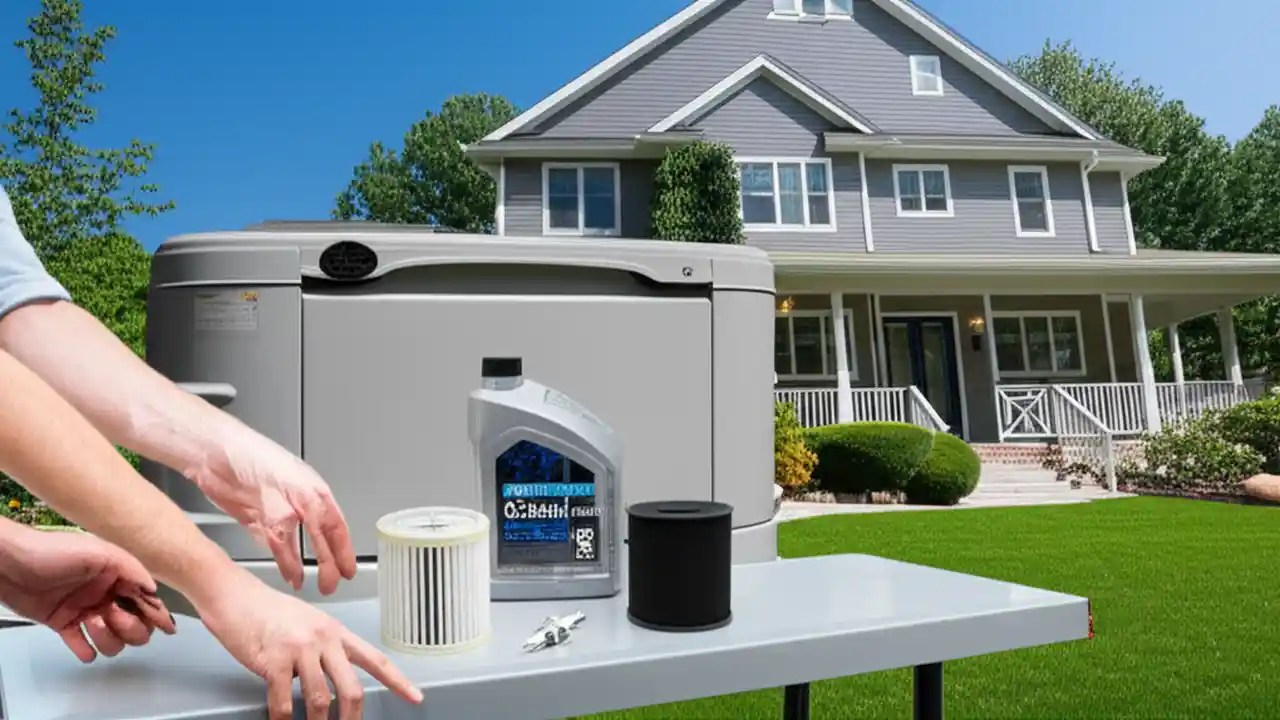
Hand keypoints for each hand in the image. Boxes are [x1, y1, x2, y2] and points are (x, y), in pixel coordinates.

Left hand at [0, 526, 176, 661]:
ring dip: (106, 638)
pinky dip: (85, 650)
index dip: (158, 614)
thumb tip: (152, 590)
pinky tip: (83, 647)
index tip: (166, 627)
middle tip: (113, 617)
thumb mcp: (98, 551)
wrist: (9, 563)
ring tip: (90, 624)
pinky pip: (81, 644)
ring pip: (111, 638)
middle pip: (135, 624)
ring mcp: (85, 609)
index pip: (146, 599)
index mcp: (116, 575)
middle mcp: (104, 593)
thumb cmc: (48, 550)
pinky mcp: (63, 622)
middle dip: (130, 626)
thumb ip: (130, 568)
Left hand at [192, 434, 355, 594]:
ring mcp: (279, 510)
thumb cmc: (249, 457)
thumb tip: (294, 562)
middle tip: (332, 585)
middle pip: (320, 538)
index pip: (334, 529)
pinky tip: (288, 572)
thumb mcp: (275, 499)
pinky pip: (276, 543)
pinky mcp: (258, 517)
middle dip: (329, 564)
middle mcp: (299, 502)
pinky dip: (284, 560)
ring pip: (299, 543)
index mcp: (312, 493)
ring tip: (313, 584)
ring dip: (306, 565)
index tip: (348, 571)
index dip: (343, 552)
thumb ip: (286, 530)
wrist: (213, 452)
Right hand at [195, 572, 422, 719]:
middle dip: (352, 717)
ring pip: (321, 699)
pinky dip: (284, 719)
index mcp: (336, 631)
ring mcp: (300, 649)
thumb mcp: (308, 624)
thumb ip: (324, 650)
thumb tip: (332, 681)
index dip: (398, 681)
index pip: (375, 660)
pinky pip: (284, 701)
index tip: (415, 697)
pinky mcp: (275, 661)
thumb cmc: (268, 611)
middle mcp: (324, 639)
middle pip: (352, 688)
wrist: (236, 596)